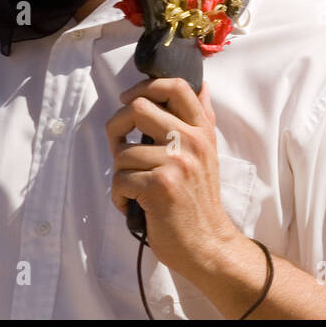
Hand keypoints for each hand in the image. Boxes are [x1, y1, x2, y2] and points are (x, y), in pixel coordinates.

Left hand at [105, 79, 239, 282]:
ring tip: (134, 187)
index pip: (177, 86)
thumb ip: (203, 118)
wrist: (206, 242)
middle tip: (119, 145)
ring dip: (119, 174)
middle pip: (139, 108)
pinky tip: (134, 204)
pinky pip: (120, 180)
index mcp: (202, 131)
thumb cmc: (200, 199)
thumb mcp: (208, 153)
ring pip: (122, 152)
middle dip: (117, 126)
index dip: (147, 86)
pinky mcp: (159, 187)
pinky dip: (119, 196)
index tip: (131, 98)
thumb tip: (201, 84)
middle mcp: (191, 142)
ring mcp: (176, 163)